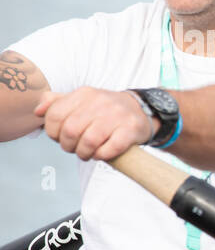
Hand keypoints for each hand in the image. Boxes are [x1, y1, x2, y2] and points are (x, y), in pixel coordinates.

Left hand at [35, 88, 158, 160]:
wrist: (141, 110)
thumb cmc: (106, 110)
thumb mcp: (82, 100)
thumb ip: (57, 103)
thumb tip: (38, 111)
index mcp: (84, 94)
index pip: (55, 115)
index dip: (52, 132)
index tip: (59, 137)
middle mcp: (100, 102)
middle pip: (70, 130)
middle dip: (67, 145)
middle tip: (73, 148)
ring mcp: (116, 116)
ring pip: (89, 141)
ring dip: (84, 153)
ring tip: (86, 154)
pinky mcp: (131, 130)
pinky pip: (110, 148)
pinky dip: (101, 155)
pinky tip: (101, 154)